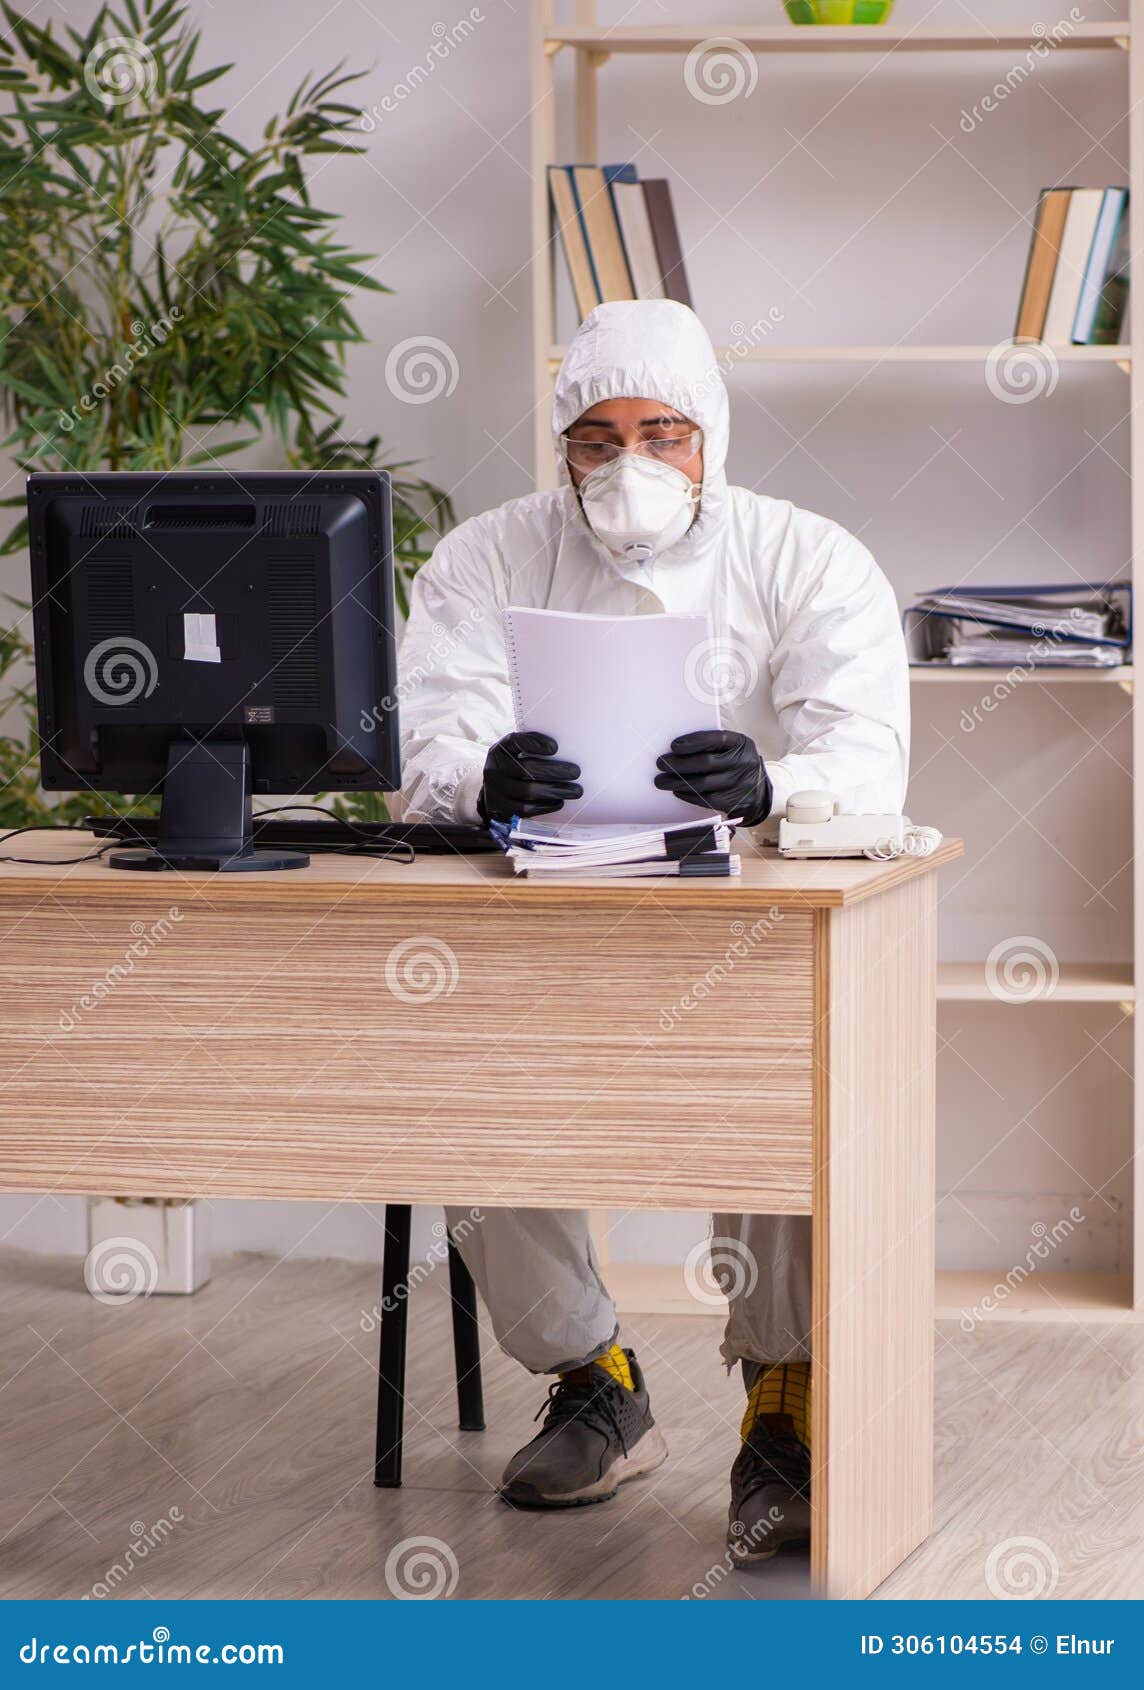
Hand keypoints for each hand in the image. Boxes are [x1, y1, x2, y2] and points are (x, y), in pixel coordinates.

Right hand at [478, 731, 582, 822]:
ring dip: (555, 790)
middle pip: (525, 769)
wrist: (492, 793)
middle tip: (576, 772)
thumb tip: (569, 744)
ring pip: (528, 791)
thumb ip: (532, 746)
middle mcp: (494, 769)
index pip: (515, 742)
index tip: (555, 747)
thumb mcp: (515, 753)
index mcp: (499, 750)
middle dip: (554, 771)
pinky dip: (546, 806)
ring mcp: (496, 791)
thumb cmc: (513, 768)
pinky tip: (560, 802)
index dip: (534, 743)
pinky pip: (525, 809)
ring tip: (576, 791)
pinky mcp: (502, 809)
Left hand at [654, 729, 771, 826]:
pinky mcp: (734, 802)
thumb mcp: (733, 748)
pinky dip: (688, 795)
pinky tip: (677, 791)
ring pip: (703, 783)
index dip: (693, 742)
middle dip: (679, 763)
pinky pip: (706, 799)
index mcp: (741, 743)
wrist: (759, 791)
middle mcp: (744, 762)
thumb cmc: (736, 763)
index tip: (674, 746)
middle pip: (706, 763)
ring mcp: (740, 784)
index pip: (716, 739)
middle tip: (661, 763)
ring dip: (678, 782)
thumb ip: (713, 744)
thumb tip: (678, 746)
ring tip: (661, 781)